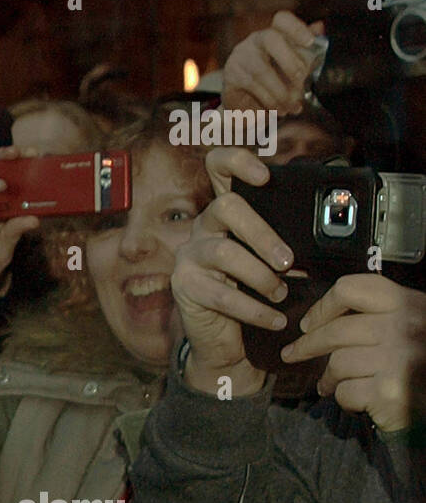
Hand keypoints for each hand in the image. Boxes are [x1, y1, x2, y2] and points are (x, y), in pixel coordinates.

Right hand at [171, 147, 292, 395]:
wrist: (224, 340)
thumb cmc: (252, 294)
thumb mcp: (269, 262)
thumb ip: (284, 245)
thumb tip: (318, 244)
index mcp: (225, 214)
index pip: (218, 168)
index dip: (237, 162)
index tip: (264, 176)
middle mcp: (203, 227)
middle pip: (226, 208)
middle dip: (262, 234)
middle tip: (287, 261)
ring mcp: (189, 255)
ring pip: (224, 253)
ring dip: (260, 275)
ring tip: (280, 293)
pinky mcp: (184, 285)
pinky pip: (221, 294)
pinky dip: (255, 309)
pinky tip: (274, 318)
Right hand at [222, 10, 322, 114]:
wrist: (242, 101)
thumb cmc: (272, 80)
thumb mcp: (290, 67)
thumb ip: (306, 50)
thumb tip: (320, 27)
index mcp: (273, 34)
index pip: (282, 19)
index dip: (296, 27)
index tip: (310, 42)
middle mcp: (254, 41)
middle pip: (271, 38)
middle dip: (290, 60)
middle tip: (302, 80)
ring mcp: (240, 57)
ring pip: (262, 70)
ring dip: (281, 91)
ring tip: (293, 106)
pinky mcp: (231, 76)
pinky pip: (252, 87)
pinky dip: (269, 101)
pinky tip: (279, 110)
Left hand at [280, 275, 425, 432]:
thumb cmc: (423, 359)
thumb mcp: (411, 322)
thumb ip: (377, 314)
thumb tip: (321, 319)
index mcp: (407, 303)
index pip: (350, 289)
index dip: (322, 306)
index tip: (308, 323)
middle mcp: (404, 327)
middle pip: (335, 331)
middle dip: (307, 345)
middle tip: (292, 354)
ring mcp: (398, 361)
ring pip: (338, 363)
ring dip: (329, 377)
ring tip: (329, 384)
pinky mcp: (390, 393)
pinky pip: (345, 391)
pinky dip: (344, 398)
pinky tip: (355, 399)